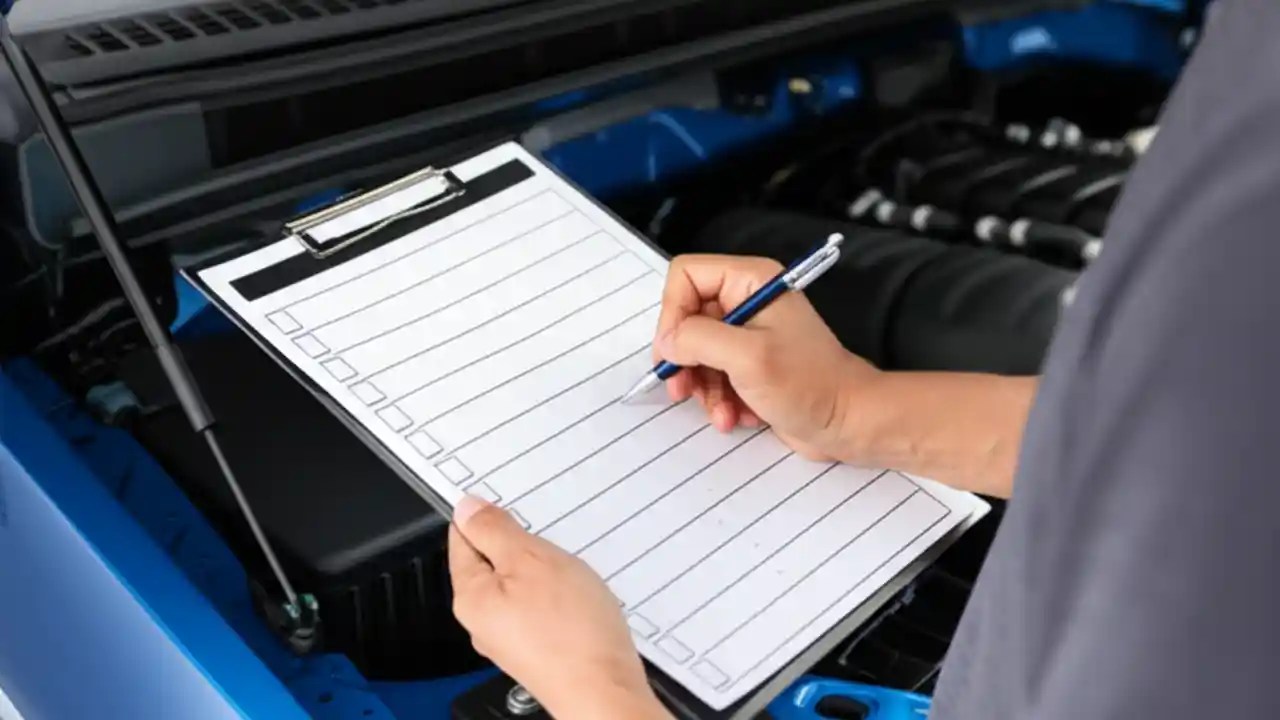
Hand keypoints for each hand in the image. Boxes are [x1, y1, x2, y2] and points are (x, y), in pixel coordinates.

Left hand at [448, 496, 670, 719]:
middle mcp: (483, 622)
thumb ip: (495, 531)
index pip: (462, 539)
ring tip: (569, 574)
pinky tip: (577, 600)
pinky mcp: (537, 650)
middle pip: (492, 563)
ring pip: (520, 586)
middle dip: (521, 546)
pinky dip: (557, 597)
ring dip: (543, 572)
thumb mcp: (530, 560)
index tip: (507, 504)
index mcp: (471, 597)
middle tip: (549, 543)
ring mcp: (511, 639)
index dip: (485, 515)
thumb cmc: (571, 632)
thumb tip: (467, 508)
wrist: (605, 691)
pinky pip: (539, 610)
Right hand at [655, 254, 879, 460]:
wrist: (848, 422)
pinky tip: (735, 416)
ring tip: (720, 412)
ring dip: (701, 387)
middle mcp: (747, 300)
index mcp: (750, 280)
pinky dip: (718, 399)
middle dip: (683, 358)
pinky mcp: (750, 364)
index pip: (686, 276)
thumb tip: (665, 342)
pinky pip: (713, 375)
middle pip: (686, 317)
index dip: (673, 313)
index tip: (674, 351)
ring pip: (695, 351)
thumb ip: (697, 340)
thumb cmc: (810, 384)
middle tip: (682, 388)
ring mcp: (748, 334)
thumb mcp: (747, 357)